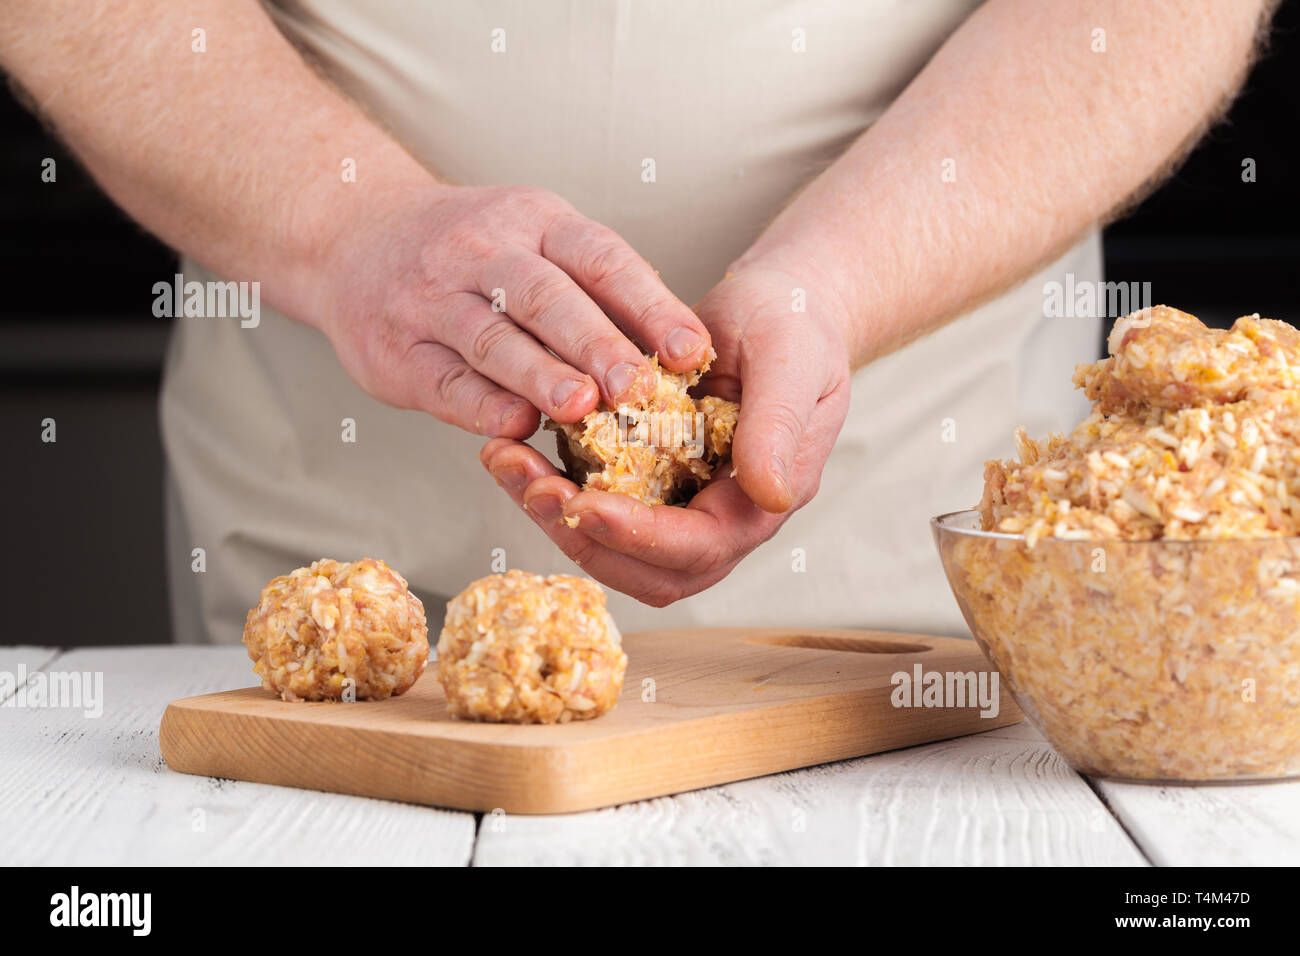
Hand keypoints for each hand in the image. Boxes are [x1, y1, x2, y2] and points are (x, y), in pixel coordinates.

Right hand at [317, 183, 712, 437]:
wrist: (354, 236)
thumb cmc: (474, 254)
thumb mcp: (537, 240)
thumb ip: (595, 292)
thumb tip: (678, 359)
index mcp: (536, 221)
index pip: (601, 258)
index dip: (649, 305)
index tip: (689, 351)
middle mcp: (482, 251)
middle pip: (547, 297)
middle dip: (596, 344)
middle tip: (637, 388)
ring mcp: (433, 299)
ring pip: (493, 338)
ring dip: (540, 376)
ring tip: (581, 409)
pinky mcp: (397, 350)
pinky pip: (444, 379)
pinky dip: (480, 405)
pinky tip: (514, 427)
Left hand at [480, 265, 851, 605]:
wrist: (775, 304)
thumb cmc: (794, 324)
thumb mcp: (792, 360)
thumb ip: (781, 425)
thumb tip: (770, 496)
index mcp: (760, 500)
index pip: (699, 547)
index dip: (640, 535)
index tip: (584, 504)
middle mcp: (719, 515)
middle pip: (647, 568)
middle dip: (582, 536)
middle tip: (528, 487)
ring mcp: (678, 501)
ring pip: (612, 545)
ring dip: (555, 515)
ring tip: (507, 463)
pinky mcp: (644, 478)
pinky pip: (594, 500)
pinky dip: (552, 484)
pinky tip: (516, 448)